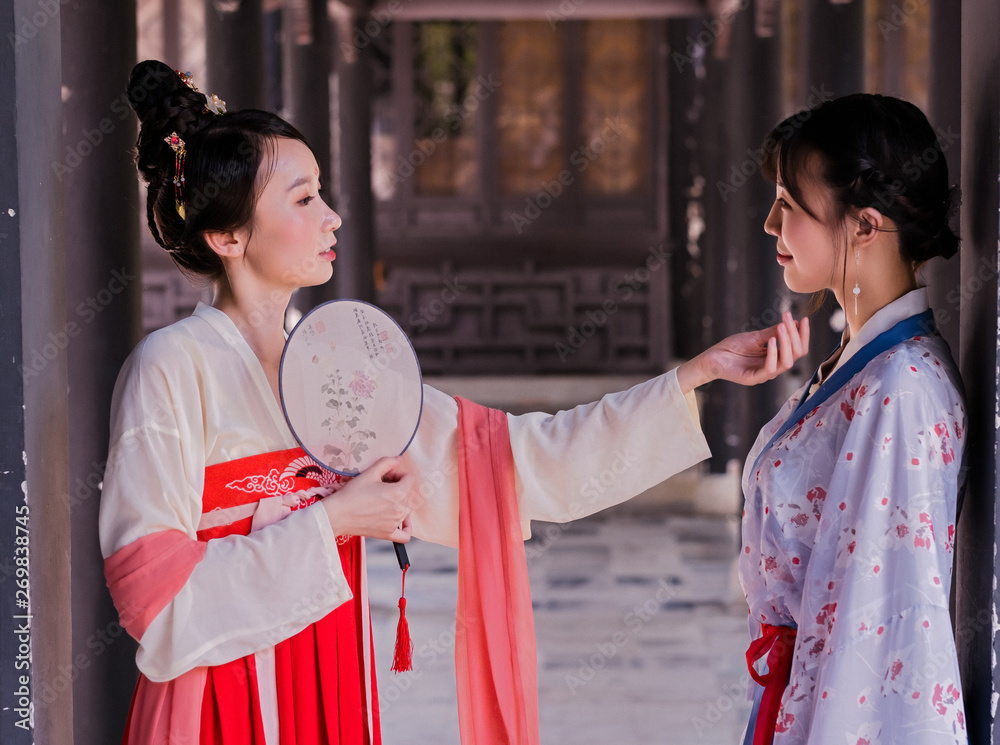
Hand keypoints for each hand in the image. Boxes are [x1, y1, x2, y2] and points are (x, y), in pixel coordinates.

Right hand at [320, 456, 414, 542]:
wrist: (337, 514)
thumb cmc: (351, 494)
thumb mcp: (369, 473)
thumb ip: (387, 463)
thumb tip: (399, 459)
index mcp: (398, 493)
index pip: (409, 478)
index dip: (398, 474)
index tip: (386, 476)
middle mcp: (399, 509)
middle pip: (408, 493)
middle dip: (398, 487)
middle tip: (381, 486)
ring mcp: (394, 523)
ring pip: (407, 510)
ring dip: (399, 503)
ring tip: (384, 500)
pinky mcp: (388, 533)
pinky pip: (405, 535)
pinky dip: (406, 528)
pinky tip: (400, 522)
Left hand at [677, 312, 808, 391]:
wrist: (713, 357)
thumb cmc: (733, 347)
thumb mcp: (756, 337)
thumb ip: (773, 332)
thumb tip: (792, 322)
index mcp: (776, 358)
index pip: (797, 349)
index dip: (802, 335)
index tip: (804, 318)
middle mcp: (773, 367)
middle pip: (796, 355)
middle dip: (796, 336)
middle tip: (789, 319)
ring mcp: (764, 374)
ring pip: (786, 362)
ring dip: (786, 343)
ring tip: (782, 327)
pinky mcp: (754, 378)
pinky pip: (770, 369)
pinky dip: (773, 354)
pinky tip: (771, 340)